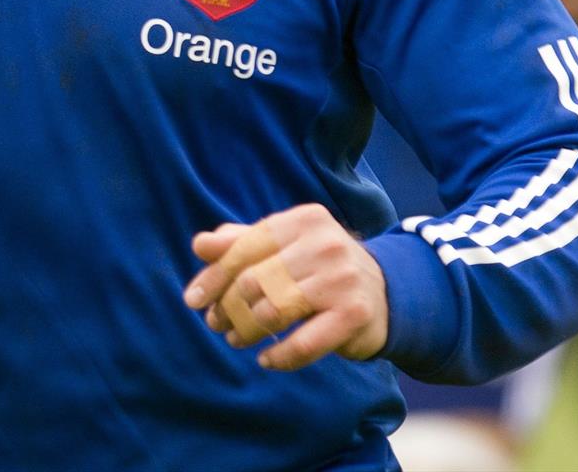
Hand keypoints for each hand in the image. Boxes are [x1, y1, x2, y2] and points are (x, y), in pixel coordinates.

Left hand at [184, 205, 388, 371]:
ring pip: (272, 311)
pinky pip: (303, 343)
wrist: (385, 295)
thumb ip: (241, 243)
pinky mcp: (354, 314)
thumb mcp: (284, 247)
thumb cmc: (320, 268)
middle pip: (254, 280)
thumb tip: (199, 245)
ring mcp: (342, 278)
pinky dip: (279, 356)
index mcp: (304, 219)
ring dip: (246, 331)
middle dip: (227, 307)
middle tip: (216, 324)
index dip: (213, 276)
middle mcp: (326, 243)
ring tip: (236, 339)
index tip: (192, 301)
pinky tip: (267, 359)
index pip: (245, 247)